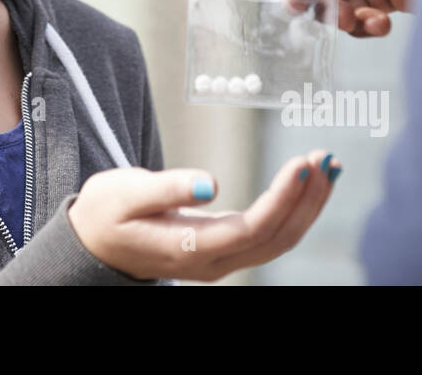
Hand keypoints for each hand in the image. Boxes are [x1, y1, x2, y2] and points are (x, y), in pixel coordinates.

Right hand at [66, 151, 339, 282]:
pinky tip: (307, 184)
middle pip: (277, 238)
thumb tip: (211, 183)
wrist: (92, 244)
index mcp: (191, 248)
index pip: (253, 228)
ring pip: (279, 240)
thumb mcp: (124, 193)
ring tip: (329, 167)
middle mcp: (214, 262)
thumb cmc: (105, 213)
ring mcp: (221, 260)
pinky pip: (269, 234)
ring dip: (308, 205)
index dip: (284, 197)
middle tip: (328, 159)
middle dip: (308, 199)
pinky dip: (294, 208)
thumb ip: (167, 188)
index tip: (304, 162)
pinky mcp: (224, 248)